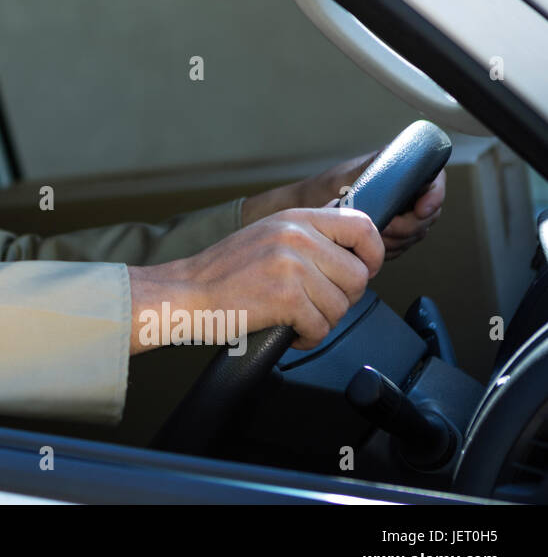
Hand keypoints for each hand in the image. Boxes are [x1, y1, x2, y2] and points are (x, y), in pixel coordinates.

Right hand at [130, 206, 383, 352]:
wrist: (184, 293)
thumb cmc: (222, 272)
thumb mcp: (266, 235)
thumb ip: (306, 234)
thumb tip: (350, 245)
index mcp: (294, 218)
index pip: (362, 225)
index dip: (372, 253)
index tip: (363, 270)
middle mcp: (296, 237)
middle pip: (358, 275)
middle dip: (342, 298)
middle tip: (315, 303)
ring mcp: (292, 267)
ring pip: (341, 306)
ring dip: (322, 321)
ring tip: (295, 318)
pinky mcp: (286, 299)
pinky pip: (321, 327)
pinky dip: (307, 337)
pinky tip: (288, 331)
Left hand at [304, 149, 445, 259]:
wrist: (305, 211)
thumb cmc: (320, 190)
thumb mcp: (345, 177)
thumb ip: (372, 168)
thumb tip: (393, 155)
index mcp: (398, 170)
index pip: (434, 181)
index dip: (434, 196)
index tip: (421, 210)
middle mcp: (403, 191)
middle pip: (429, 212)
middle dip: (409, 225)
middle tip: (385, 229)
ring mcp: (400, 213)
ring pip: (417, 232)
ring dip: (397, 239)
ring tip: (371, 235)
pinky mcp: (391, 232)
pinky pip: (402, 245)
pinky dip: (388, 249)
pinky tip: (370, 246)